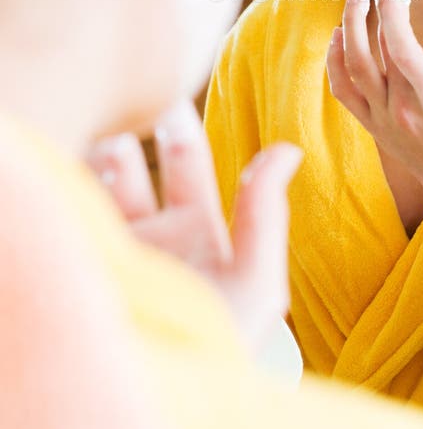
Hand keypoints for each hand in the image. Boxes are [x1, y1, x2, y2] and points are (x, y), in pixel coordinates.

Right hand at [86, 100, 301, 353]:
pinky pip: (71, 210)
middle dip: (130, 134)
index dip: (181, 134)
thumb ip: (266, 214)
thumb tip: (288, 149)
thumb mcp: (255, 282)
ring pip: (96, 186)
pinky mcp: (81, 257)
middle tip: (121, 100)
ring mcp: (113, 247)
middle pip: (135, 169)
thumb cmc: (213, 345)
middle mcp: (152, 236)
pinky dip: (69, 185)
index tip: (171, 103)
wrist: (159, 387)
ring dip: (96, 158)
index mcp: (196, 233)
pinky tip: (69, 166)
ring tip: (96, 136)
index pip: (187, 168)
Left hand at [325, 0, 422, 199]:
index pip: (401, 47)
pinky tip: (338, 33)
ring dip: (349, 26)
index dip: (391, 11)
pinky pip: (342, 90)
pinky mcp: (370, 123)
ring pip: (352, 67)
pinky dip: (334, 61)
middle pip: (374, 49)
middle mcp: (401, 108)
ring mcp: (381, 117)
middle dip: (373, 6)